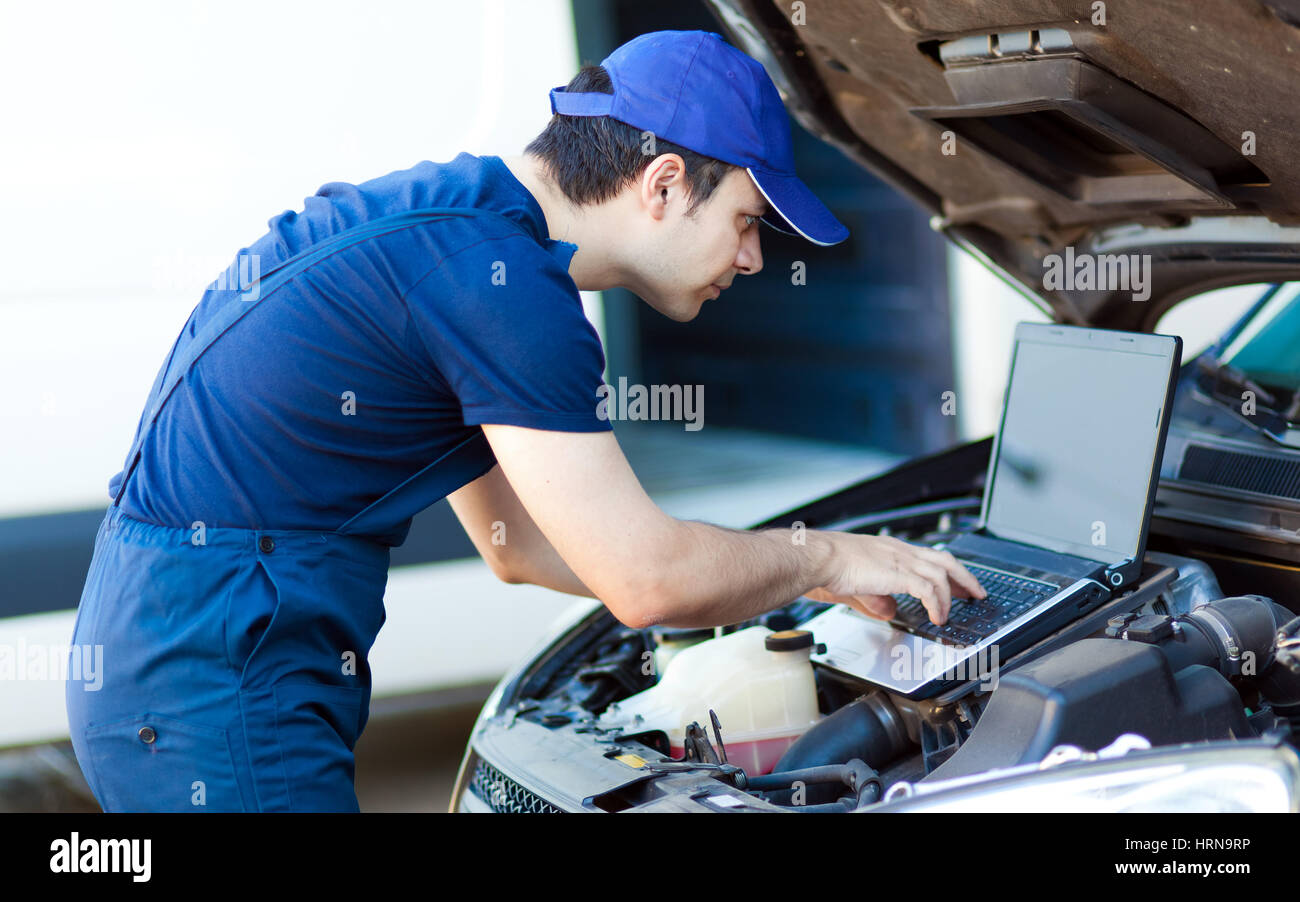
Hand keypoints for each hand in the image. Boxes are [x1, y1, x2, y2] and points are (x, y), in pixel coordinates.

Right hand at [805, 533, 986, 625]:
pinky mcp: (898, 573)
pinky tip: (937, 617)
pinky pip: (929, 589)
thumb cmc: (827, 566)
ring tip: (952, 614)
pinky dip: (938, 604)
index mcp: (890, 549)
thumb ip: (876, 598)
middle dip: (964, 578)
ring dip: (951, 596)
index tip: (956, 583)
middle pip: (944, 560)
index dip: (945, 571)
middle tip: (975, 594)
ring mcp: (900, 560)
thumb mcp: (857, 584)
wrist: (817, 557)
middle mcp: (899, 550)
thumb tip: (888, 611)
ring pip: (941, 574)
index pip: (927, 556)